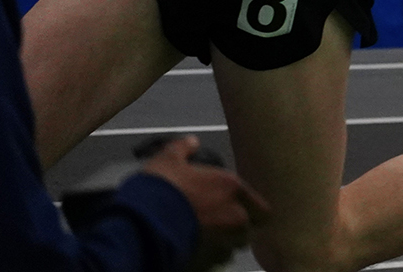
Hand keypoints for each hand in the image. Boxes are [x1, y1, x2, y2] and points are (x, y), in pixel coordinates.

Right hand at [137, 136, 268, 270]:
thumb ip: (182, 149)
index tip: (239, 209)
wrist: (142, 222)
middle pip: (248, 230)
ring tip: (206, 239)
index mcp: (232, 189)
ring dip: (224, 244)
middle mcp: (234, 216)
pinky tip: (195, 251)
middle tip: (221, 225)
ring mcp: (221, 241)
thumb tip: (191, 142)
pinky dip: (209, 257)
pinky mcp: (206, 260)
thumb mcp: (167, 160)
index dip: (251, 210)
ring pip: (232, 248)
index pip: (261, 208)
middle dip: (238, 229)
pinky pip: (215, 261)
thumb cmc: (160, 188)